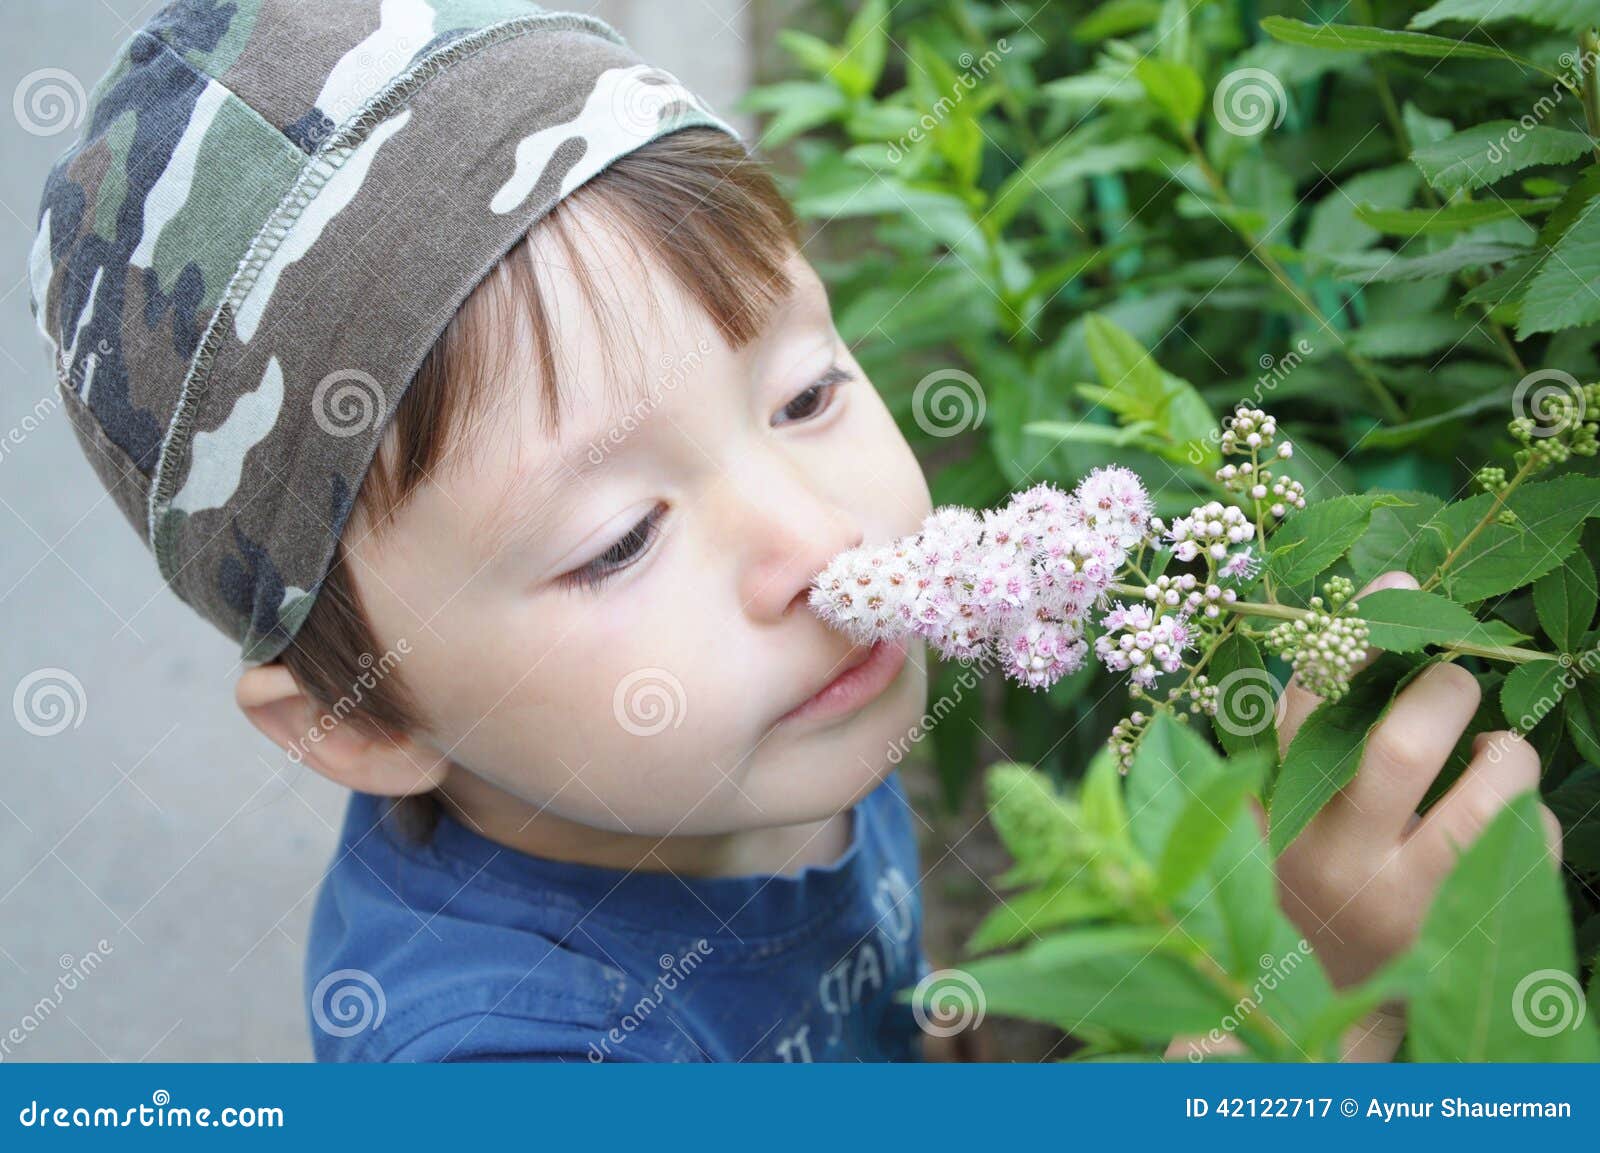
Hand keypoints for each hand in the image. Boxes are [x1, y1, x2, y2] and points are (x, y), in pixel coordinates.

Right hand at [1271, 570, 1563, 995]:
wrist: (1339, 1015)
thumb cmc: (1318, 888)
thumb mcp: (1286, 819)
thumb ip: (1306, 739)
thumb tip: (1375, 611)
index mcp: (1283, 816)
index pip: (1311, 705)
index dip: (1358, 634)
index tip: (1398, 588)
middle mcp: (1337, 863)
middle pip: (1401, 745)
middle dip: (1446, 688)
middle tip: (1455, 679)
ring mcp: (1412, 905)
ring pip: (1493, 795)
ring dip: (1506, 754)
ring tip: (1492, 756)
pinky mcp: (1474, 934)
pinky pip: (1532, 846)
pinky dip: (1530, 819)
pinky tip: (1501, 831)